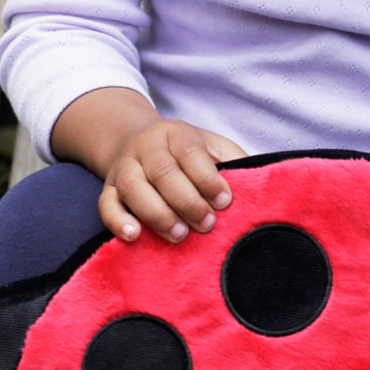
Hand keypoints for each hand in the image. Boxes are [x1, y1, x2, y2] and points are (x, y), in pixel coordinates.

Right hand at [51, 87, 244, 242]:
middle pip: (163, 171)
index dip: (208, 178)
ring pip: (134, 188)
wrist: (137, 141)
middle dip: (187, 201)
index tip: (224, 201)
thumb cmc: (185, 152)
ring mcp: (124, 167)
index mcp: (176, 134)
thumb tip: (262, 180)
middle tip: (206, 224)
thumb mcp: (211, 146)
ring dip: (158, 214)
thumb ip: (233, 159)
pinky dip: (118, 221)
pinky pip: (106, 205)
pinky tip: (134, 236)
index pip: (191, 153)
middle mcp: (147, 147)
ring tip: (179, 235)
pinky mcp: (108, 189)